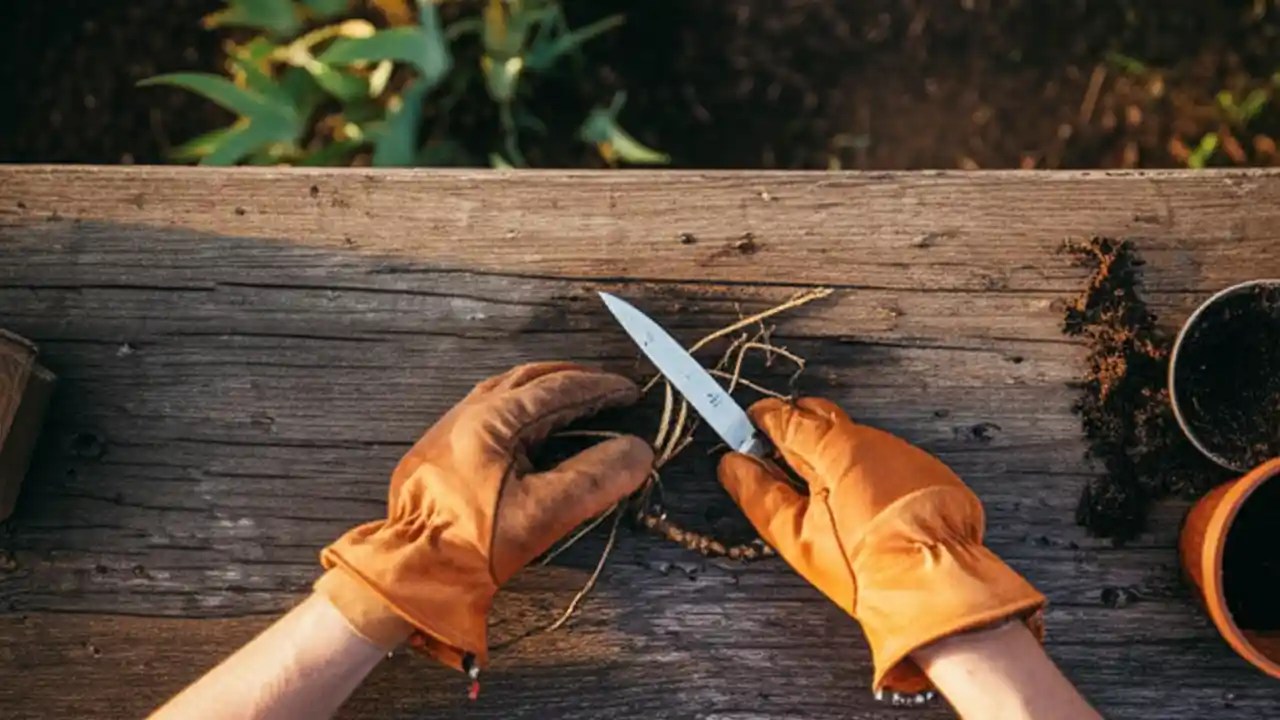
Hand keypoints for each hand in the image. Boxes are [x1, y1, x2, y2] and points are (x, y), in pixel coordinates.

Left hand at [315, 362, 653, 673]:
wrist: (410, 572)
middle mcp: (468, 412)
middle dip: (573, 379)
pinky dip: (520, 406)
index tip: (630, 392)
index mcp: (493, 418)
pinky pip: (487, 409)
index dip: (600, 388)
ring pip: (505, 390)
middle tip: (606, 389)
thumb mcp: (543, 513)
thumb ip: (595, 478)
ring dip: (544, 388)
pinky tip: (531, 425)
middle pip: (529, 378)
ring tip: (574, 398)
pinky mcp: (439, 449)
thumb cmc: (474, 544)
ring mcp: (449, 427)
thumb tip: (638, 451)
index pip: (559, 388)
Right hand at [718, 398, 1043, 693]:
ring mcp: (904, 455)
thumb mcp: (796, 535)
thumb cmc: (866, 567)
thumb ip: (760, 493)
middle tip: (778, 461)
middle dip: (797, 433)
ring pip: (856, 441)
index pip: (787, 416)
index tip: (747, 428)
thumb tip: (734, 466)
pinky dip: (869, 475)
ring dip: (835, 457)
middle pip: (821, 418)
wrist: (933, 589)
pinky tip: (864, 509)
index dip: (763, 421)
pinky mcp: (930, 473)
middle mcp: (872, 440)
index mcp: (834, 448)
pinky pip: (889, 461)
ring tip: (824, 497)